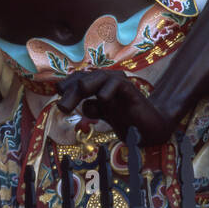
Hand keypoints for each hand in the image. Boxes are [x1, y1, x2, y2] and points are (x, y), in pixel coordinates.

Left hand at [56, 70, 174, 146]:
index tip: (57, 93)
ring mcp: (121, 86)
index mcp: (102, 86)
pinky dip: (109, 89)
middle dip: (73, 90)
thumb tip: (72, 104)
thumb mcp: (105, 115)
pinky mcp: (132, 92)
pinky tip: (102, 99)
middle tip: (63, 106)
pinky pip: (118, 85)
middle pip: (87, 78)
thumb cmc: (128, 120)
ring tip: (79, 93)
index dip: (68, 83)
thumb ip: (92, 108)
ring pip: (101, 77)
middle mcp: (110, 82)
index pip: (80, 78)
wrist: (151, 129)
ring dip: (88, 85)